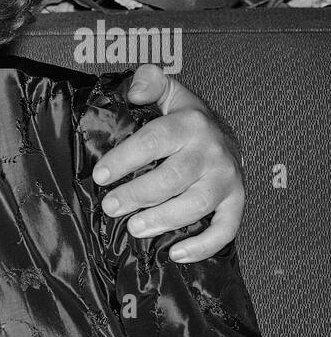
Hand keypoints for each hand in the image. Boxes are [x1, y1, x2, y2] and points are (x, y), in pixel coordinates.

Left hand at [92, 64, 243, 262]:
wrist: (224, 135)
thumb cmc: (185, 118)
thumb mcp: (167, 91)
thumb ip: (148, 82)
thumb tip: (135, 89)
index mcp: (190, 123)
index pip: (154, 141)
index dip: (125, 159)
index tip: (101, 176)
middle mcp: (212, 152)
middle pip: (173, 178)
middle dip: (138, 194)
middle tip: (111, 207)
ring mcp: (227, 179)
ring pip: (197, 204)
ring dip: (164, 220)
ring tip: (134, 228)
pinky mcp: (235, 202)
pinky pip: (226, 229)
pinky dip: (204, 245)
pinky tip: (177, 254)